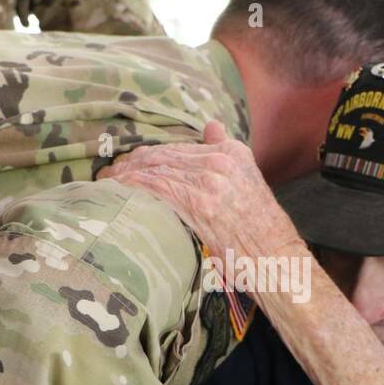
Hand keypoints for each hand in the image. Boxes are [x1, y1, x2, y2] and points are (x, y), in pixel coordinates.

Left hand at [105, 120, 302, 267]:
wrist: (277, 259)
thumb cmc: (261, 232)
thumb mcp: (250, 182)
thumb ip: (227, 151)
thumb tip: (211, 126)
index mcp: (232, 153)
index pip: (177, 148)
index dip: (147, 156)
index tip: (129, 165)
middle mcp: (221, 160)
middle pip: (162, 155)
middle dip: (130, 164)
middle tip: (107, 175)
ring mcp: (210, 180)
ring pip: (156, 169)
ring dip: (125, 176)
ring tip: (106, 184)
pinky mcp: (200, 202)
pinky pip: (157, 187)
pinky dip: (133, 186)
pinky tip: (117, 191)